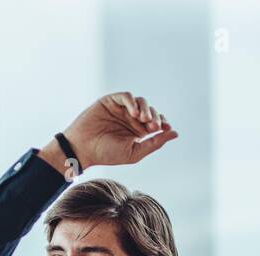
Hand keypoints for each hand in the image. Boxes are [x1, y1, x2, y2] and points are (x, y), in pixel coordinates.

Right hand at [42, 92, 178, 172]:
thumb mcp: (135, 152)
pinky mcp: (111, 101)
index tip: (166, 128)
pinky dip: (133, 102)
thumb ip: (155, 143)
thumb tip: (175, 133)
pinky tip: (134, 113)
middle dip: (155, 117)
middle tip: (153, 126)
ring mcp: (121, 109)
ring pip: (141, 102)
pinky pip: (127, 96)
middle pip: (151, 111)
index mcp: (138, 132)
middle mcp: (131, 119)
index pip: (156, 122)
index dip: (163, 123)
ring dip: (146, 109)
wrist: (83, 149)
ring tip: (143, 119)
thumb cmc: (106, 154)